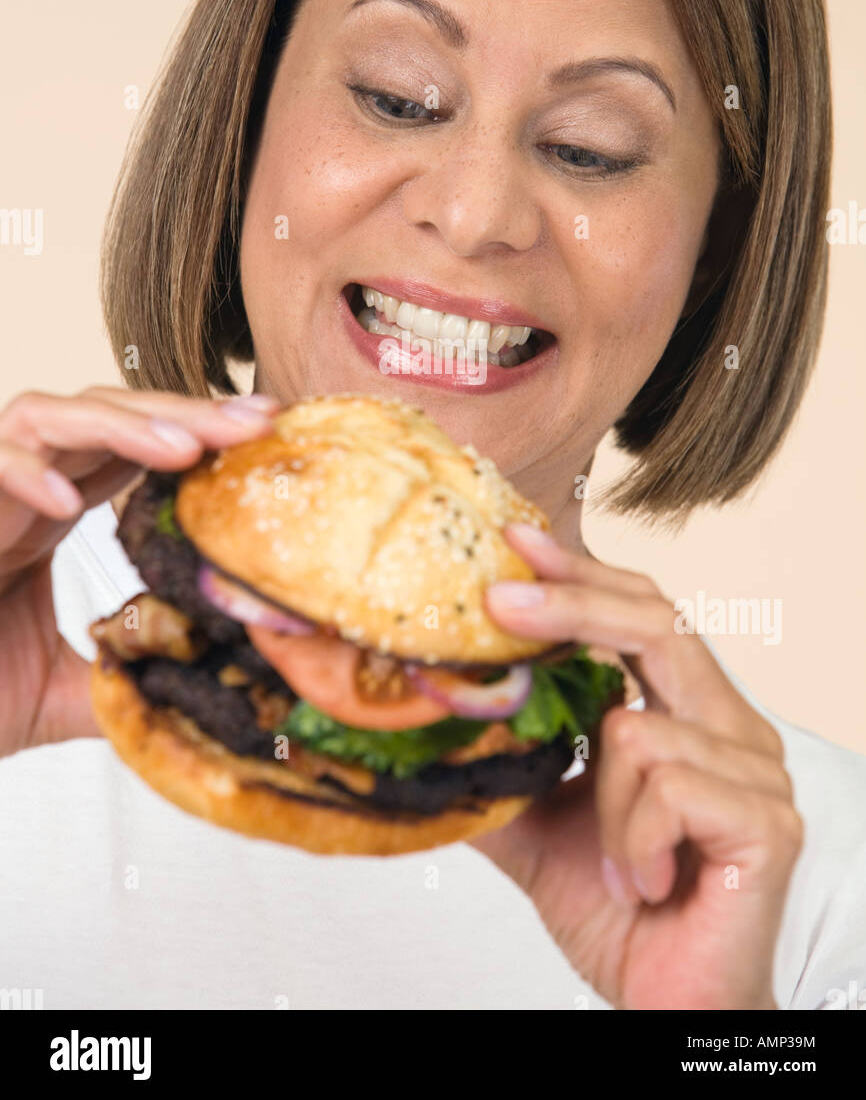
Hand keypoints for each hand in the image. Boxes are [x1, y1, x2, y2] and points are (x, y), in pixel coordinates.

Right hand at [0, 385, 280, 758]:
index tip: (271, 438)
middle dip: (186, 411)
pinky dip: (21, 471)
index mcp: (50, 510)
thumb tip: (213, 691)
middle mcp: (19, 487)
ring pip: (48, 415)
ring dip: (120, 422)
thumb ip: (126, 676)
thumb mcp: (62, 692)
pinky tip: (62, 500)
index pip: (136, 450)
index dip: (201, 435)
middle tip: (261, 420)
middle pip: (110, 416)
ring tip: (186, 446)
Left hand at [473, 523, 801, 1009]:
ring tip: (618, 863)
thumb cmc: (619, 912)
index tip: (515, 545)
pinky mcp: (769, 821)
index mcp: (687, 712)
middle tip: (499, 600)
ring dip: (600, 803)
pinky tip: (649, 881)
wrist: (668, 1004)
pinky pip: (669, 787)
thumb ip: (500, 768)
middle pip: (656, 625)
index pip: (641, 614)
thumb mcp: (539, 826)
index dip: (581, 575)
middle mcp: (730, 726)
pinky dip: (633, 838)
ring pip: (638, 729)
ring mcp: (758, 771)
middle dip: (572, 607)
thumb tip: (422, 723)